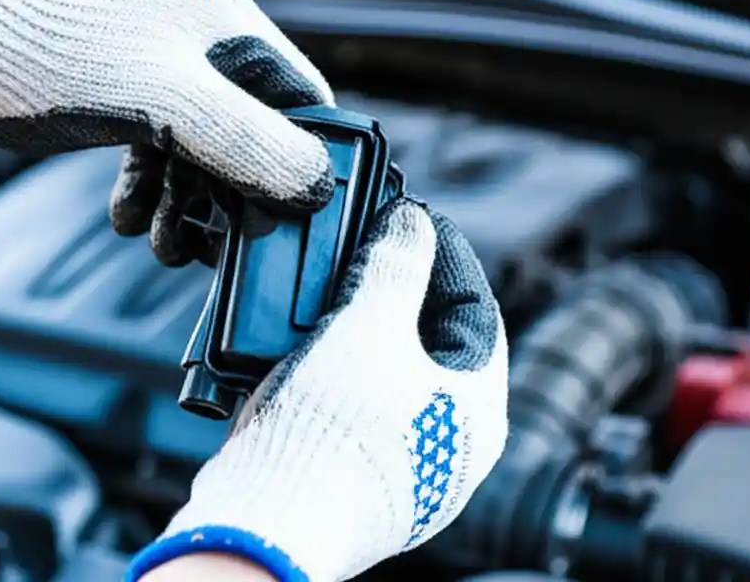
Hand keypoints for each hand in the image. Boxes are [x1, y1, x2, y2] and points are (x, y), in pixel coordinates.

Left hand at [0, 0, 334, 265]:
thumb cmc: (57, 57)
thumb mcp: (169, 108)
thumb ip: (249, 145)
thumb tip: (318, 185)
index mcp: (227, 21)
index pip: (300, 98)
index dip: (302, 160)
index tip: (289, 215)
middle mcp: (202, 38)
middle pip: (251, 131)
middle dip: (233, 195)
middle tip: (220, 246)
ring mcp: (162, 65)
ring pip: (202, 149)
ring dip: (186, 204)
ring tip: (164, 244)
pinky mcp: (126, 91)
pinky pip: (161, 150)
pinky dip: (150, 190)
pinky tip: (128, 220)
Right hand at [126, 198, 509, 581]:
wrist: (270, 525)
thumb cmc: (336, 437)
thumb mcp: (370, 325)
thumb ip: (396, 263)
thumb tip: (412, 224)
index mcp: (479, 410)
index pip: (476, 307)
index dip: (441, 255)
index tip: (407, 223)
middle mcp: (452, 446)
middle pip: (431, 342)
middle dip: (394, 292)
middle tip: (360, 255)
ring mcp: (405, 469)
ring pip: (386, 376)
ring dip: (355, 331)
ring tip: (322, 299)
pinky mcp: (355, 483)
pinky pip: (351, 410)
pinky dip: (330, 372)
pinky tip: (298, 352)